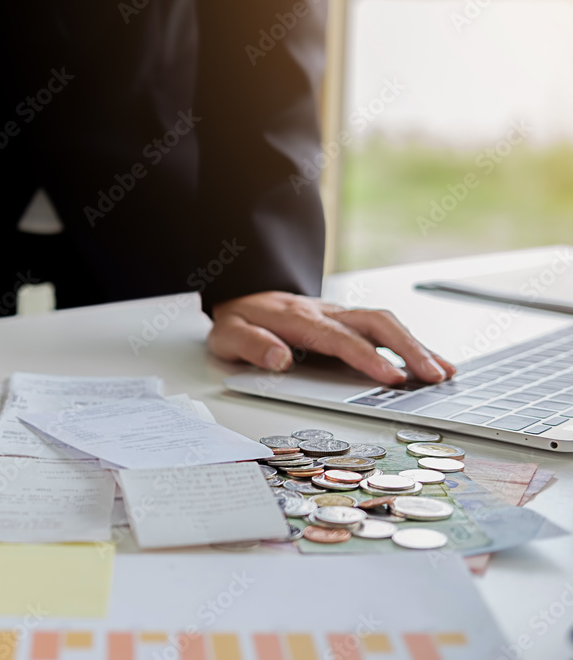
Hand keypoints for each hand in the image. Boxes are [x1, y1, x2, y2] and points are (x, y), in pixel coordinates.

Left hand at [207, 292, 454, 384]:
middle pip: (375, 323)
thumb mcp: (227, 335)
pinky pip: (383, 328)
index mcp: (299, 319)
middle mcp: (325, 312)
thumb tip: (280, 359)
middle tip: (433, 376)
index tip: (392, 378)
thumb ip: (252, 346)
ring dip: (416, 345)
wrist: (241, 294)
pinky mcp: (346, 320)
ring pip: (385, 323)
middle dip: (408, 349)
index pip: (340, 339)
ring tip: (445, 372)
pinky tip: (431, 360)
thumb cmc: (238, 320)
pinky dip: (410, 343)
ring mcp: (339, 314)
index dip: (368, 358)